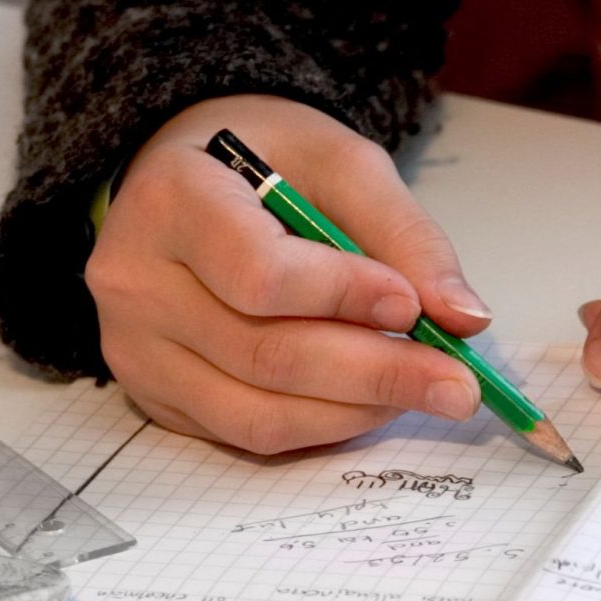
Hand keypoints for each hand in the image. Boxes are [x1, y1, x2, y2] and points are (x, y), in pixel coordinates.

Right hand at [85, 95, 491, 452]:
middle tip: (458, 385)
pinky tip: (369, 402)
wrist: (191, 181)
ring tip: (422, 390)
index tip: (412, 307)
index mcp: (172, 201)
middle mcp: (135, 281)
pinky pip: (249, 434)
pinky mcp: (156, 396)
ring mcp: (137, 349)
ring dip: (359, 412)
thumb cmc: (267, 165)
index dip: (344, 298)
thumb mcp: (344, 166)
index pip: (259, 274)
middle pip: (267, 356)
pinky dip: (325, 427)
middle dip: (378, 375)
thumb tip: (465, 317)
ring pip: (260, 413)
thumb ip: (406, 236)